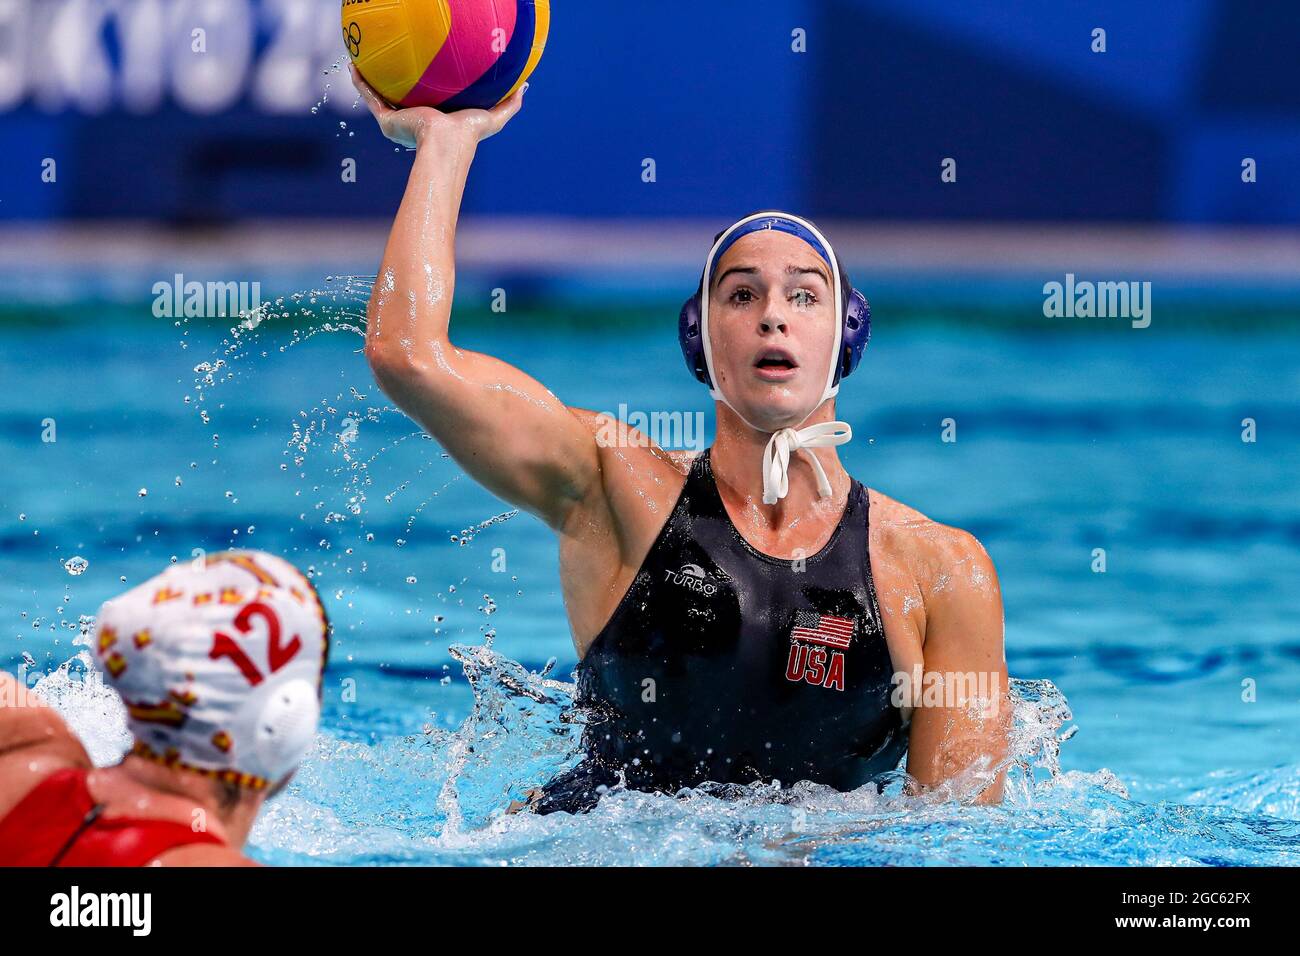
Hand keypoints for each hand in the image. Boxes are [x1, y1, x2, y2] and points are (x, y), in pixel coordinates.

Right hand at [349, 64, 525, 149]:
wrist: (446, 144)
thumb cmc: (470, 135)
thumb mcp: (494, 116)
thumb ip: (510, 103)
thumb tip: (526, 86)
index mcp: (435, 121)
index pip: (428, 101)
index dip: (425, 88)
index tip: (424, 72)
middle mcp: (414, 121)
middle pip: (401, 98)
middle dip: (394, 84)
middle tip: (391, 64)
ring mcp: (398, 122)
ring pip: (380, 96)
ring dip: (371, 80)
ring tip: (363, 60)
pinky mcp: (387, 121)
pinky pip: (369, 97)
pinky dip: (361, 83)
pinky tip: (354, 66)